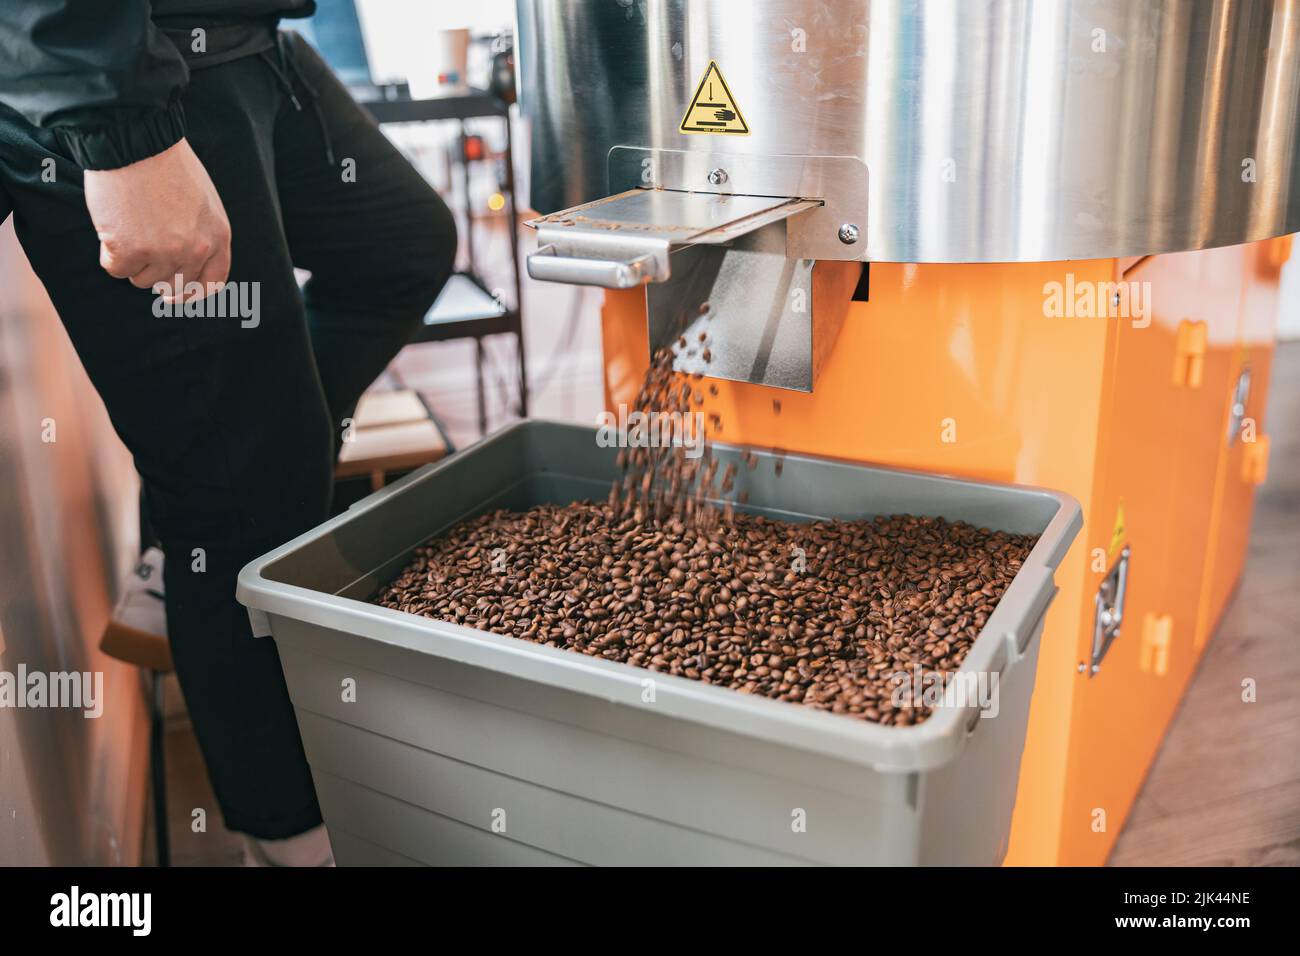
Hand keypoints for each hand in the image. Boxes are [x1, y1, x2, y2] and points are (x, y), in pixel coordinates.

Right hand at [83, 138, 230, 302]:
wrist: (136, 141)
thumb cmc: (165, 161)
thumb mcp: (202, 199)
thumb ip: (200, 231)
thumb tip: (186, 259)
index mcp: (218, 236)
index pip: (212, 282)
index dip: (192, 292)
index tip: (175, 294)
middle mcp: (196, 250)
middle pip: (174, 286)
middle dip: (155, 271)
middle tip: (140, 251)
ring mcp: (164, 253)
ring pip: (142, 279)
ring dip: (130, 258)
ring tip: (128, 224)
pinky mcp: (130, 252)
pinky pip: (115, 269)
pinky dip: (108, 252)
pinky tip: (112, 225)